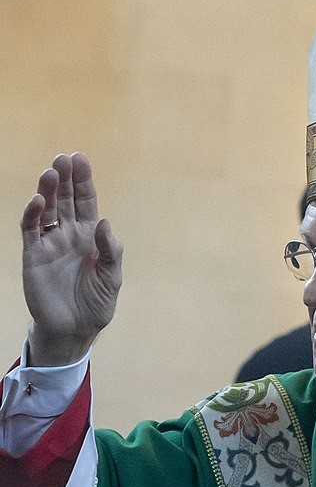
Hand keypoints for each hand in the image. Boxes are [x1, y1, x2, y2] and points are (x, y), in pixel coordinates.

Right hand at [21, 152, 122, 365]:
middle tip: (63, 158)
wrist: (75, 329)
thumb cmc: (96, 303)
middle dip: (65, 178)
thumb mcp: (112, 278)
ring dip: (47, 190)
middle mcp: (69, 234)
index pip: (86, 202)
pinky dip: (33, 214)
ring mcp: (50, 243)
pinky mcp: (34, 256)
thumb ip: (110, 251)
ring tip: (51, 172)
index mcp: (90, 236)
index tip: (80, 159)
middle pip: (65, 199)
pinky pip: (31, 230)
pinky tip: (37, 201)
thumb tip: (104, 222)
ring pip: (46, 210)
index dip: (83, 181)